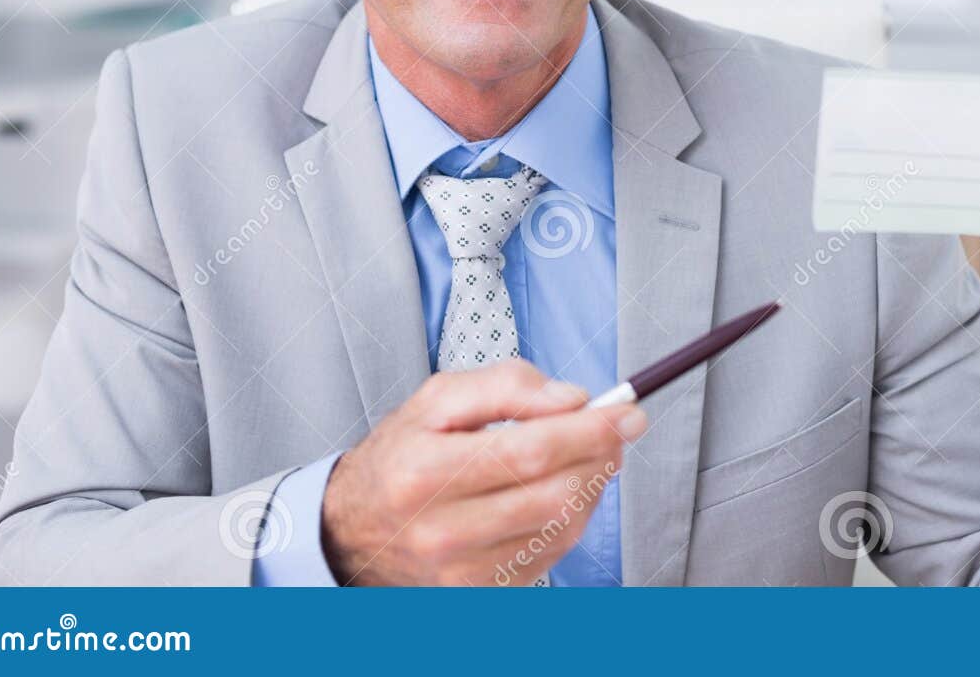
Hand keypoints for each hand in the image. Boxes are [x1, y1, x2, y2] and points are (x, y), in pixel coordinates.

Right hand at [321, 359, 645, 584]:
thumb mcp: (437, 399)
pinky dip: (570, 517)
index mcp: (426, 472)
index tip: (626, 411)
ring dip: (591, 485)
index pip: (529, 451)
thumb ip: (506, 385)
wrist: (353, 528)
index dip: (589, 431)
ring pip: (562, 527)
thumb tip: (572, 398)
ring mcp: (462, 572)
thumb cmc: (402, 455)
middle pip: (554, 494)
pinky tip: (561, 489)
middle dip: (600, 455)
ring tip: (587, 454)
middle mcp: (442, 531)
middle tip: (617, 427)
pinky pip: (551, 554)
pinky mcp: (479, 594)